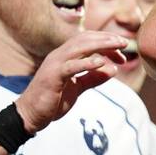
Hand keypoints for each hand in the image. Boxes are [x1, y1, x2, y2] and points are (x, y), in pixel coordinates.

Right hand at [14, 30, 128, 132]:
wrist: (30, 115)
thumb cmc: (52, 100)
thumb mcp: (78, 88)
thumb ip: (93, 78)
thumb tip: (113, 69)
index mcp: (64, 56)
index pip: (87, 41)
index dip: (106, 43)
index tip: (122, 53)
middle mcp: (59, 56)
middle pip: (85, 40)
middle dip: (107, 39)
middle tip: (125, 43)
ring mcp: (54, 65)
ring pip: (79, 48)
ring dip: (101, 45)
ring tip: (118, 47)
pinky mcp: (52, 77)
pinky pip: (71, 66)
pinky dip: (86, 63)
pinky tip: (100, 62)